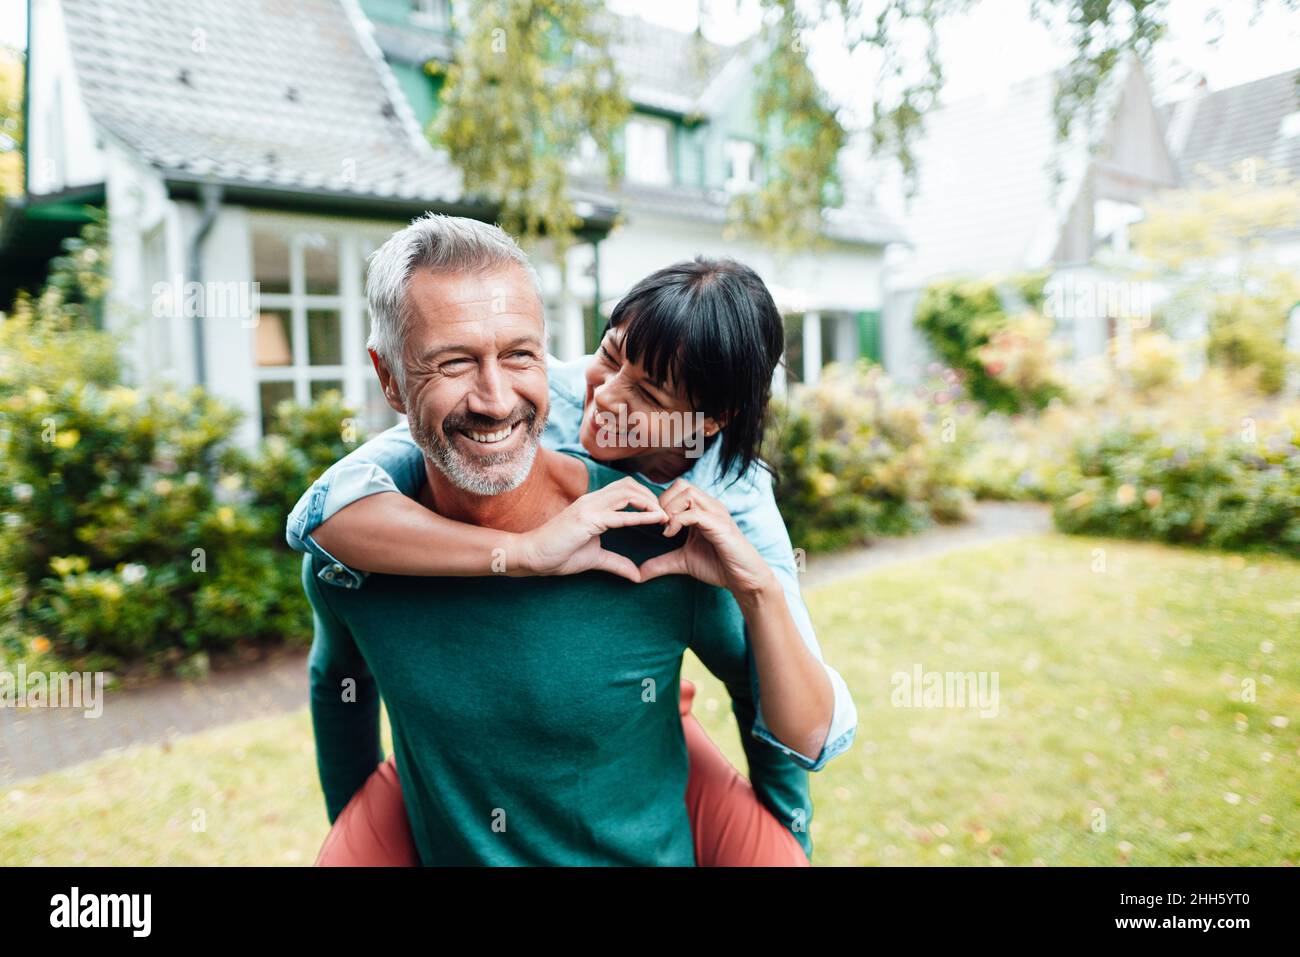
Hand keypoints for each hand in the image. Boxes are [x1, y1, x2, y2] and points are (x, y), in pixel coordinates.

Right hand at [516, 477, 668, 582]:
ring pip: (627, 494)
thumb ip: (616, 563)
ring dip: (650, 503)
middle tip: (666, 513)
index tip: (661, 512)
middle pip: (629, 486)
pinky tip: (655, 520)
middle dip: (651, 496)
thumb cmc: (558, 554)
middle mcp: (592, 500)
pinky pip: (619, 516)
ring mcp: (589, 508)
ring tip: (664, 516)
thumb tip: (637, 575)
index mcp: (593, 504)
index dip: (645, 497)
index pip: (624, 489)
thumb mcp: (594, 559)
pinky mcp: (586, 520)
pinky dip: (640, 516)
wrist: (531, 556)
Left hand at [637, 479, 776, 600]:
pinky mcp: (721, 526)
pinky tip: (671, 535)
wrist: (744, 579)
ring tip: (665, 529)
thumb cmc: (718, 566)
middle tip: (658, 524)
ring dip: (670, 509)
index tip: (654, 523)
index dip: (661, 502)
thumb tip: (638, 574)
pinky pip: (695, 513)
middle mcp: (710, 506)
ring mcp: (717, 514)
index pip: (678, 489)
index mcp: (702, 509)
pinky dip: (678, 521)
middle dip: (664, 502)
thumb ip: (661, 563)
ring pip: (688, 493)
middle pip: (681, 485)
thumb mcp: (683, 562)